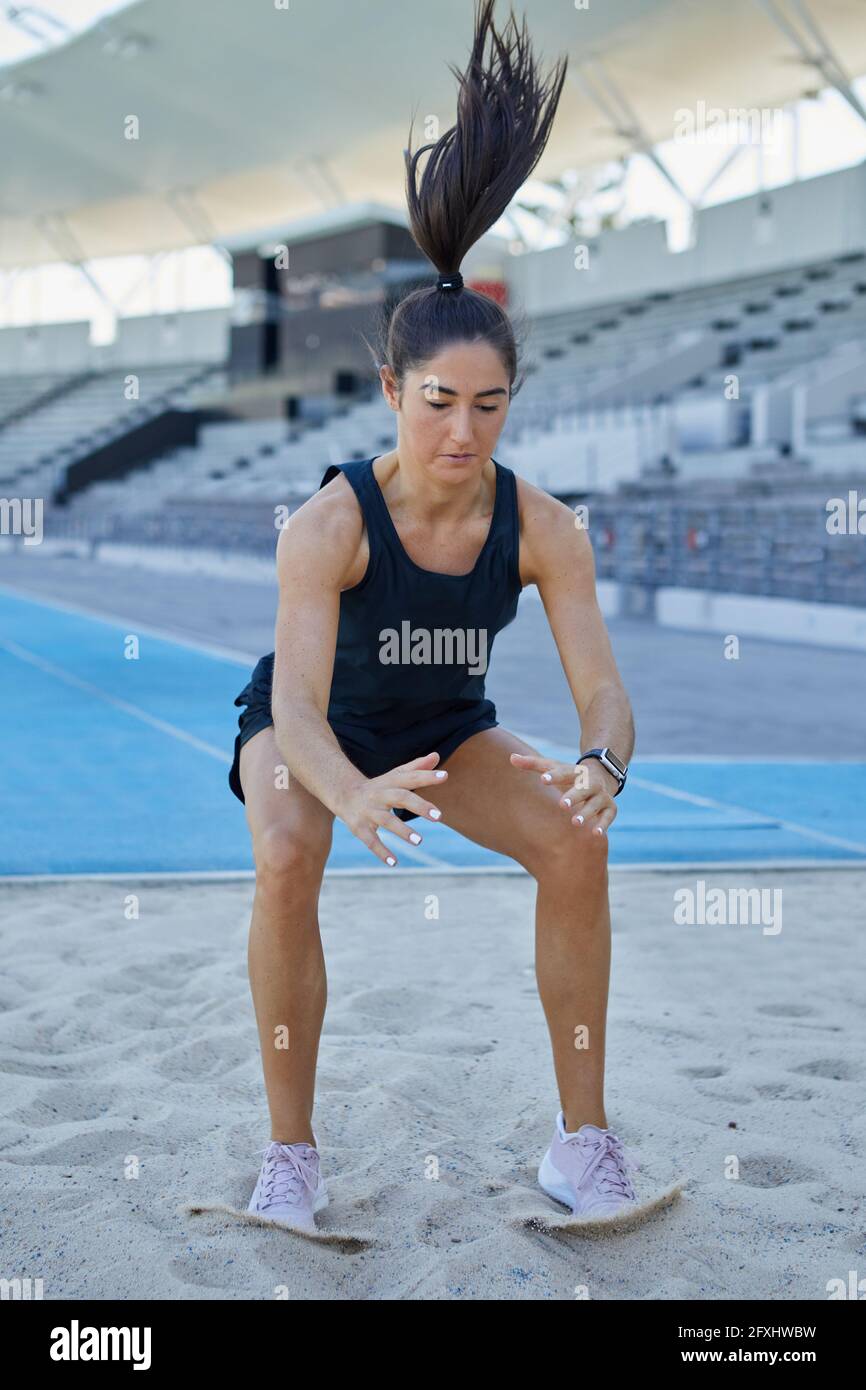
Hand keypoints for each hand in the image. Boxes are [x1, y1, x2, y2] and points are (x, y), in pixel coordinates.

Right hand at [338, 751, 447, 865]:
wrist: (343, 794)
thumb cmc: (378, 787)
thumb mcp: (395, 776)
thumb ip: (416, 768)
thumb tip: (436, 756)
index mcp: (391, 782)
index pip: (411, 777)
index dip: (427, 776)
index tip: (445, 776)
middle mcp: (380, 795)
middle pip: (400, 797)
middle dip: (419, 806)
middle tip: (439, 816)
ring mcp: (369, 812)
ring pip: (386, 821)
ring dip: (402, 831)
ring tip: (419, 840)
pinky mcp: (359, 827)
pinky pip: (371, 841)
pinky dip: (381, 852)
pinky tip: (394, 862)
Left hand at [510, 751, 617, 835]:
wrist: (601, 777)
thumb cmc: (569, 776)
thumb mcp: (554, 768)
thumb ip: (533, 764)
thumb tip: (511, 757)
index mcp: (574, 772)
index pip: (563, 772)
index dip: (553, 775)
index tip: (543, 779)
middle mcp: (589, 783)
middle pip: (583, 788)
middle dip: (574, 796)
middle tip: (562, 804)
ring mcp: (601, 795)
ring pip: (595, 804)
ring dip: (586, 813)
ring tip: (575, 822)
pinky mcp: (610, 808)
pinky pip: (608, 817)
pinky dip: (603, 824)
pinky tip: (595, 833)